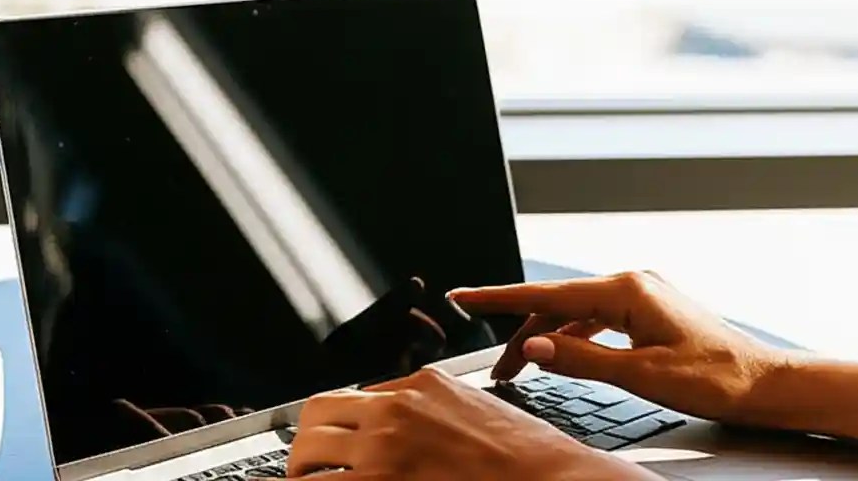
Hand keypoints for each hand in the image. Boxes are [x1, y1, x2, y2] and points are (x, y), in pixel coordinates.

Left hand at [289, 368, 658, 479]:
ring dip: (303, 474)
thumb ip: (431, 413)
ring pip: (307, 455)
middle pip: (316, 417)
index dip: (340, 429)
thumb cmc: (527, 458)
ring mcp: (385, 450)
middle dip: (308, 447)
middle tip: (309, 471)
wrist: (554, 480)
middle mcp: (394, 410)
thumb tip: (398, 426)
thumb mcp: (474, 411)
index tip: (333, 446)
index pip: (352, 398)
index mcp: (419, 385)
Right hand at [449, 271, 788, 423]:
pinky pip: (596, 319)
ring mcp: (641, 295)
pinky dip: (572, 337)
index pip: (546, 293)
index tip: (462, 296)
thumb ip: (580, 359)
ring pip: (575, 314)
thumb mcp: (641, 375)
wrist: (767, 384)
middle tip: (498, 370)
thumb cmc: (716, 379)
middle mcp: (631, 283)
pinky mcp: (648, 311)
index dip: (499, 298)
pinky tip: (561, 355)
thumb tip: (533, 346)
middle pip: (557, 306)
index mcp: (626, 290)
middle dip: (522, 335)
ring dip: (546, 339)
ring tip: (522, 370)